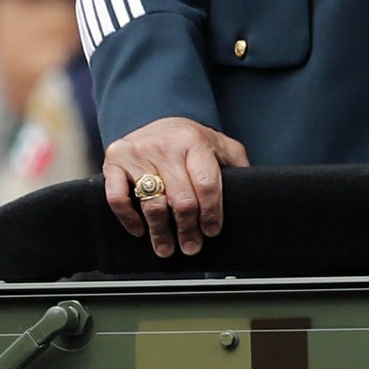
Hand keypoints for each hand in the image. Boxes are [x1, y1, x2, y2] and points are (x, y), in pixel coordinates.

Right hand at [103, 117, 250, 255]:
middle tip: (192, 247)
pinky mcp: (114, 160)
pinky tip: (140, 231)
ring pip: (151, 202)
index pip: (206, 184)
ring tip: (167, 248)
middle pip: (180, 199)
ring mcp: (137, 152)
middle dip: (188, 229)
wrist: (154, 119)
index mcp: (194, 141)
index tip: (211, 232)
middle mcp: (165, 145)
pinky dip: (129, 219)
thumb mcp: (220, 145)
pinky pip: (117, 197)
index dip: (211, 213)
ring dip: (160, 232)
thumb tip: (254, 192)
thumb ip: (237, 164)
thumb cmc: (190, 140)